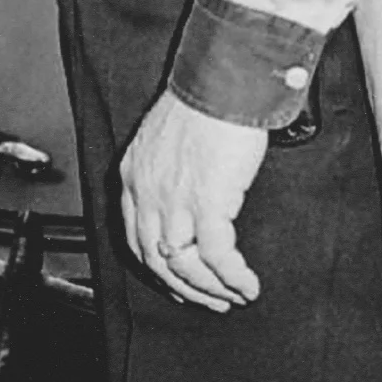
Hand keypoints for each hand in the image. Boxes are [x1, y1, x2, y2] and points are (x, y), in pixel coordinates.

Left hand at [120, 90, 266, 310]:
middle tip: (210, 300)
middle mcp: (148, 192)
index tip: (177, 280)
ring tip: (234, 296)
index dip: (157, 267)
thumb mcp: (166, 136)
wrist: (222, 81)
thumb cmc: (203, 97)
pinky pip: (218, 257)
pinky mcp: (208, 203)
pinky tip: (247, 284)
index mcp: (134, 175)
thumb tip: (185, 191)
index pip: (135, 237)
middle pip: (158, 259)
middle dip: (186, 288)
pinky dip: (234, 278)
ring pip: (186, 266)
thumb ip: (167, 168)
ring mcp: (175, 200)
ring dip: (212, 289)